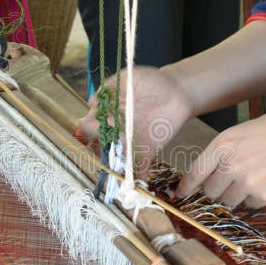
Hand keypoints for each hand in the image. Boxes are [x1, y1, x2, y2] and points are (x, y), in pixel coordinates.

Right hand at [78, 66, 193, 176]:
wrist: (178, 91)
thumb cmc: (151, 81)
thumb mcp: (129, 77)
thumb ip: (110, 86)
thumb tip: (92, 102)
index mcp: (106, 113)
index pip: (88, 126)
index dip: (87, 131)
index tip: (93, 132)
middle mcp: (115, 130)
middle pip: (99, 146)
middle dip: (99, 151)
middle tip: (108, 148)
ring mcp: (130, 143)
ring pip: (115, 160)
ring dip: (114, 169)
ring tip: (115, 175)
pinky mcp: (147, 151)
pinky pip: (138, 168)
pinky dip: (135, 179)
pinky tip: (135, 186)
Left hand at [176, 104, 265, 207]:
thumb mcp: (245, 131)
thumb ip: (224, 151)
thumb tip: (208, 174)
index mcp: (223, 143)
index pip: (195, 172)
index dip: (186, 187)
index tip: (180, 194)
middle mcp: (231, 163)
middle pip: (211, 191)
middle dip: (219, 189)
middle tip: (236, 179)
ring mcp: (247, 181)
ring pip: (230, 201)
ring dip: (239, 194)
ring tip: (259, 175)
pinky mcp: (264, 195)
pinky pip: (252, 204)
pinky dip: (259, 197)